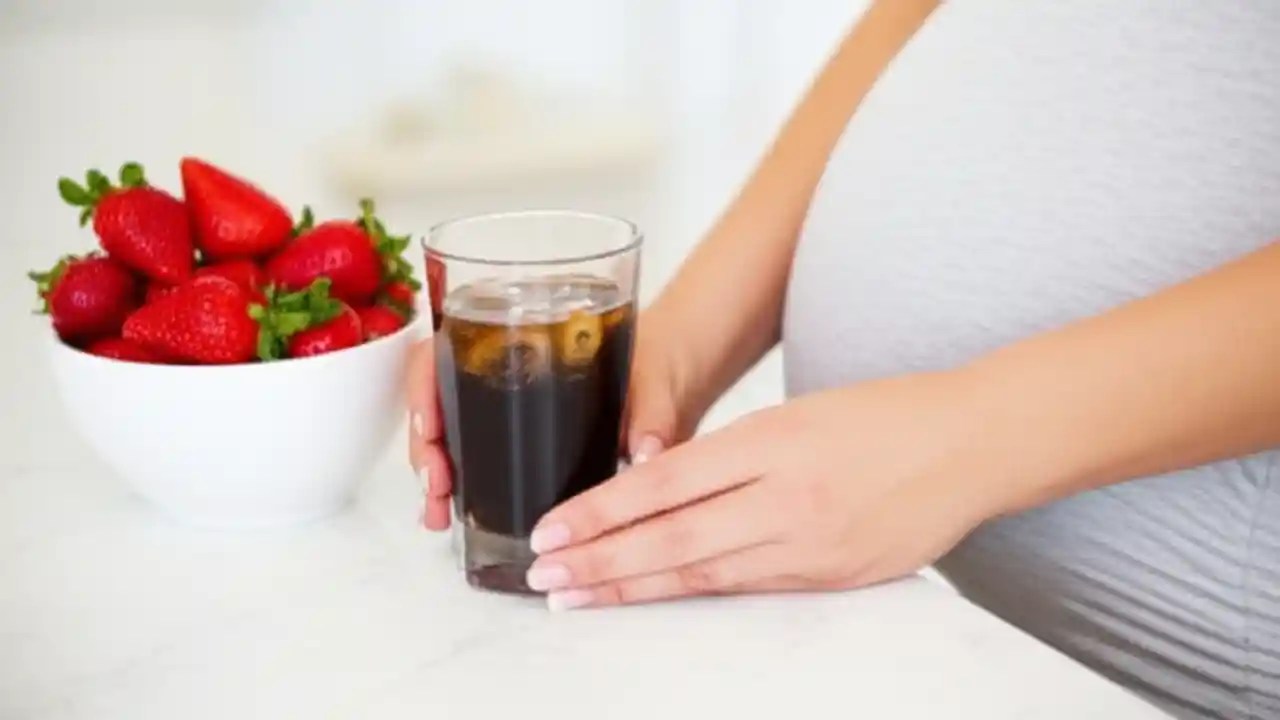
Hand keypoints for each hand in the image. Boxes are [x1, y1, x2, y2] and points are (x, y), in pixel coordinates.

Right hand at [405, 312, 706, 529]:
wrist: (678, 369)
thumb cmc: (661, 359)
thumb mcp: (657, 380)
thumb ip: (653, 414)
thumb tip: (645, 452)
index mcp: (525, 329)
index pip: (448, 345)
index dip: (426, 385)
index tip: (430, 428)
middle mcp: (504, 361)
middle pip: (438, 393)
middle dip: (425, 444)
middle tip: (436, 488)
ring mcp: (508, 399)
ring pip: (449, 426)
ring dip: (434, 468)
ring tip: (438, 514)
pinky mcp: (522, 433)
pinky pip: (473, 450)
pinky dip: (456, 480)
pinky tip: (453, 513)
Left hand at [523, 371, 1004, 608]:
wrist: (974, 444)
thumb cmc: (885, 416)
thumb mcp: (796, 415)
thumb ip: (728, 457)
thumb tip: (656, 490)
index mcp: (773, 440)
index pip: (664, 482)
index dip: (600, 510)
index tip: (553, 526)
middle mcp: (789, 497)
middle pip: (672, 537)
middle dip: (599, 560)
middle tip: (544, 573)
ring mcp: (814, 545)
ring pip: (704, 574)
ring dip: (634, 588)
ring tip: (580, 595)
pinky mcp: (836, 579)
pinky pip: (750, 590)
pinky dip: (695, 595)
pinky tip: (656, 599)